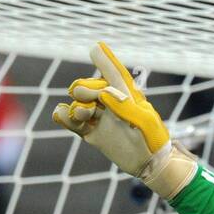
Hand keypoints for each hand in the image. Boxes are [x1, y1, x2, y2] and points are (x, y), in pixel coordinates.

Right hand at [52, 41, 197, 199]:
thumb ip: (125, 106)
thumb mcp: (144, 122)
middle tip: (85, 101)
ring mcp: (101, 118)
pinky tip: (59, 114)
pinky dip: (65, 117)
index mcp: (126, 96)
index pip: (113, 74)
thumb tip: (104, 93)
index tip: (95, 47)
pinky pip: (74, 123)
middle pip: (89, 87)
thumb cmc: (153, 140)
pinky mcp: (93, 134)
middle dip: (84, 89)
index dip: (104, 61)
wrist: (151, 165)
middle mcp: (111, 104)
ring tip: (84, 115)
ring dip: (76, 106)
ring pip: (79, 104)